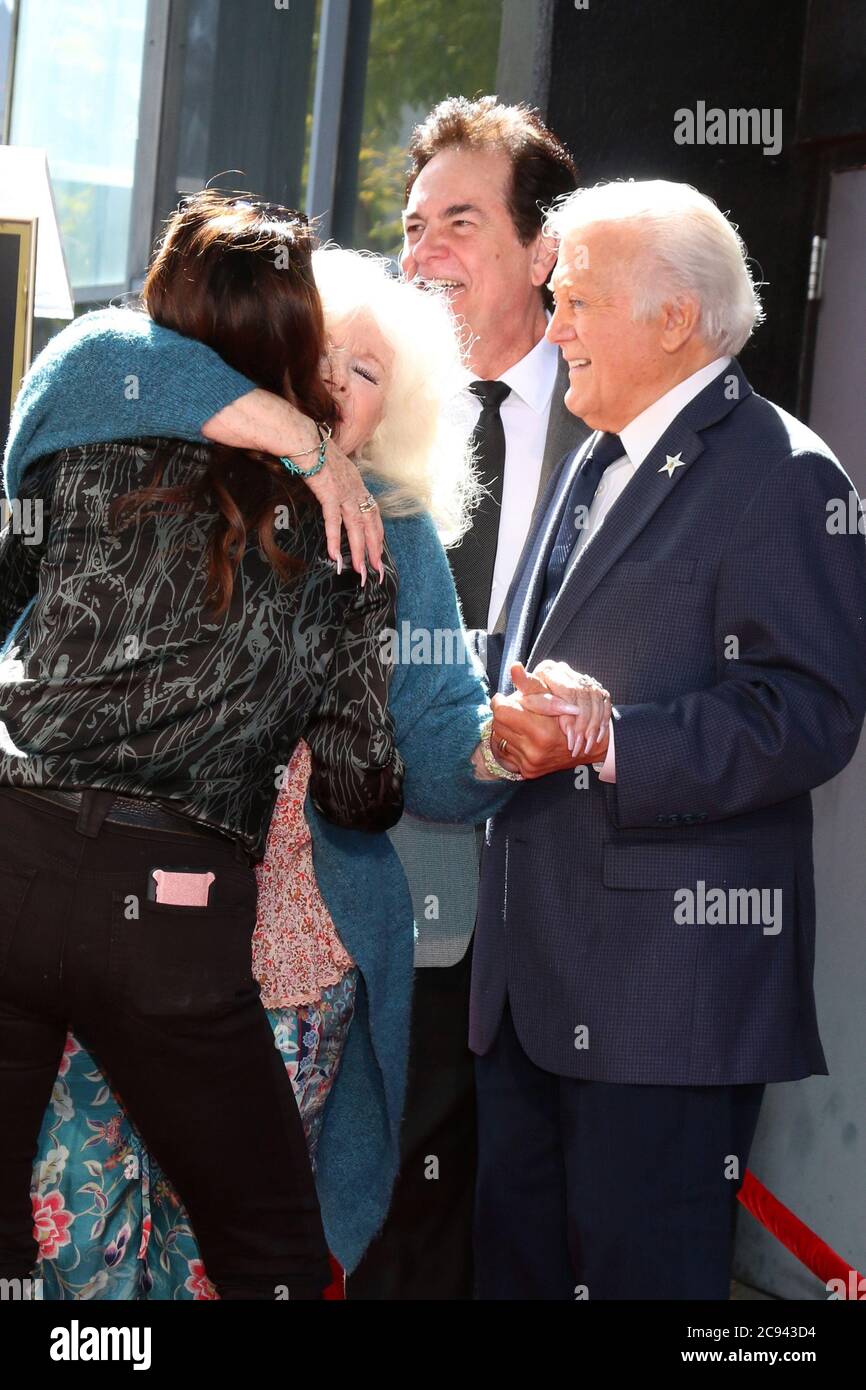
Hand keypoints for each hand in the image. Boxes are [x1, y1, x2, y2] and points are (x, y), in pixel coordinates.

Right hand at [305, 439, 383, 581]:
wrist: (304, 439)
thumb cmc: (314, 450)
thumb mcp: (333, 466)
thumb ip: (337, 480)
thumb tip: (333, 490)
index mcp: (357, 484)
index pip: (373, 513)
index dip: (377, 534)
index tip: (378, 551)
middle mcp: (355, 489)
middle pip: (370, 525)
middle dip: (375, 550)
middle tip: (377, 570)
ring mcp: (344, 492)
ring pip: (356, 528)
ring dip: (359, 551)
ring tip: (360, 571)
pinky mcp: (330, 494)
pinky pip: (334, 522)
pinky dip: (335, 540)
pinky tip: (335, 556)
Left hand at [488, 663, 609, 778]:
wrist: (585, 747)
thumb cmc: (568, 716)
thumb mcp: (552, 696)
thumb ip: (530, 684)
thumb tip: (514, 667)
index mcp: (541, 732)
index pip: (501, 711)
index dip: (502, 701)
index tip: (507, 698)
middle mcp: (534, 752)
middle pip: (497, 724)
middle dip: (504, 714)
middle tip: (516, 709)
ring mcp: (530, 764)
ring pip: (499, 738)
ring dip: (507, 728)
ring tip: (523, 723)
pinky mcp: (528, 772)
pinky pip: (506, 752)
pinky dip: (513, 742)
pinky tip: (526, 737)